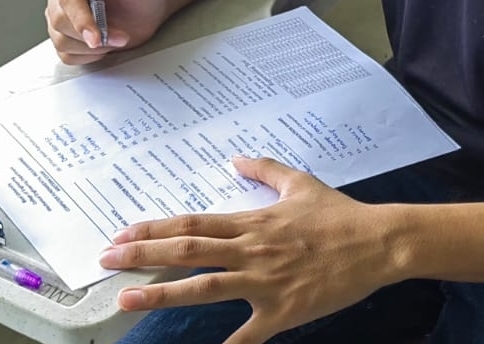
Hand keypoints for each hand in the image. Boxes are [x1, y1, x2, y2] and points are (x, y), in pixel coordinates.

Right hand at [44, 0, 170, 63]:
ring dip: (95, 47)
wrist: (150, 8)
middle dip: (94, 33)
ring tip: (118, 36)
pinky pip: (68, 56)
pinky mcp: (66, 39)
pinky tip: (106, 43)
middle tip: (121, 35)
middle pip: (60, 22)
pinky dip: (90, 55)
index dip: (81, 20)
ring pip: (62, 42)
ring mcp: (60, 19)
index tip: (96, 36)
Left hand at [98, 157, 400, 343]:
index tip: (122, 234)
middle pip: (188, 249)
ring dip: (163, 292)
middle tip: (106, 260)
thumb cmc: (339, 214)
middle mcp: (252, 248)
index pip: (193, 222)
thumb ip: (265, 170)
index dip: (154, 228)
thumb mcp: (300, 183)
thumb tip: (235, 158)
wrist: (377, 242)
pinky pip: (247, 334)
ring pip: (205, 286)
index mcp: (253, 221)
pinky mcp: (283, 310)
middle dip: (143, 255)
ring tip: (127, 298)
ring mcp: (265, 281)